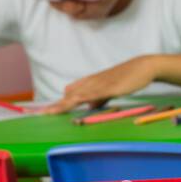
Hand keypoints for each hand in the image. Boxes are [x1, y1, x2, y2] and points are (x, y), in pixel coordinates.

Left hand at [40, 56, 157, 114]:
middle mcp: (91, 83)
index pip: (69, 94)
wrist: (144, 66)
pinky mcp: (109, 87)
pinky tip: (72, 102)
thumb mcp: (111, 90)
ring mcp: (99, 84)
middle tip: (36, 115)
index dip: (57, 104)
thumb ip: (99, 98)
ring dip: (61, 105)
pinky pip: (91, 94)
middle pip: (68, 96)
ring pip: (76, 96)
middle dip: (53, 106)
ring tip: (47, 113)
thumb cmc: (129, 78)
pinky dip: (80, 99)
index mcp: (91, 83)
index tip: (42, 112)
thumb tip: (89, 107)